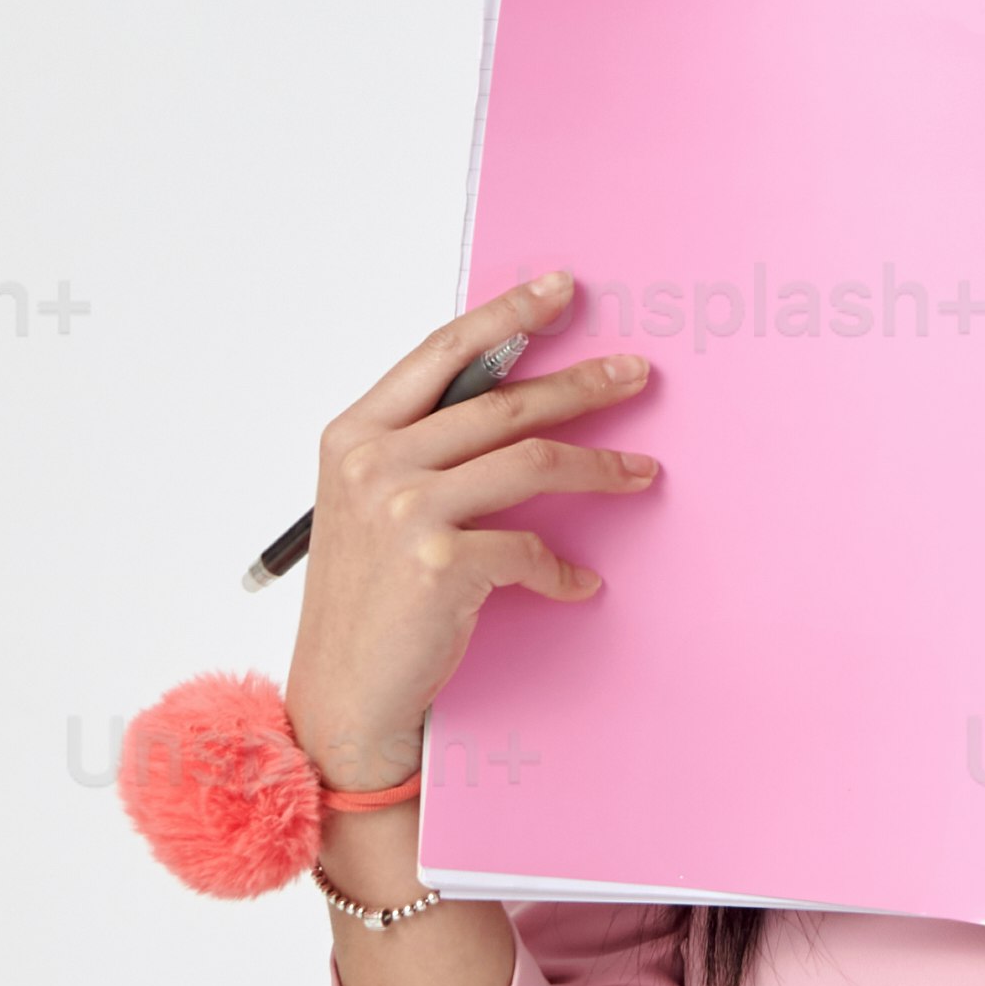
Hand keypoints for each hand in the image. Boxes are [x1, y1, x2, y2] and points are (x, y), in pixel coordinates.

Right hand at [283, 270, 659, 784]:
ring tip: (642, 473)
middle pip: (502, 402)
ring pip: (532, 461)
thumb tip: (508, 409)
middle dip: (581, 384)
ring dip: (599, 465)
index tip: (559, 291)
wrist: (342, 694)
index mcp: (355, 435)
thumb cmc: (364, 602)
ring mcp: (406, 511)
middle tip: (634, 376)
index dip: (505, 316)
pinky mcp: (441, 564)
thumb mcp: (371, 507)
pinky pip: (530, 549)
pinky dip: (562, 569)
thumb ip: (421, 450)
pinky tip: (578, 582)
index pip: (441, 352)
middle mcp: (375, 463)